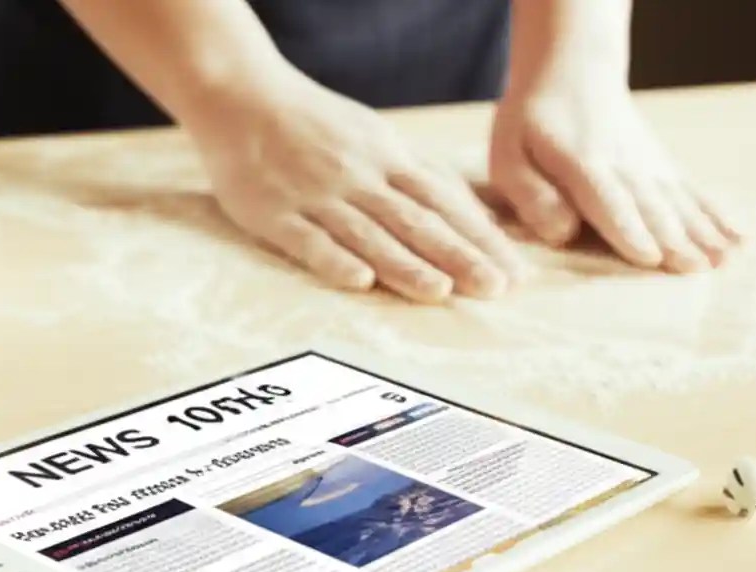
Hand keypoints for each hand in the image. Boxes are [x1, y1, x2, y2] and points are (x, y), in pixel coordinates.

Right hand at [186, 72, 525, 301]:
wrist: (241, 95)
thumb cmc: (315, 124)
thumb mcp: (376, 138)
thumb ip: (419, 177)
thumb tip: (474, 218)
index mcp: (387, 157)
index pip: (444, 201)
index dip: (480, 237)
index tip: (514, 271)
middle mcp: (358, 177)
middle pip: (415, 220)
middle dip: (457, 255)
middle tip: (494, 288)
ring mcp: (316, 195)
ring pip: (368, 233)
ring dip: (405, 264)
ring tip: (440, 292)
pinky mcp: (274, 213)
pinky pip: (307, 240)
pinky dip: (334, 260)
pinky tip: (359, 282)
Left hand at [489, 58, 741, 271]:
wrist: (572, 74)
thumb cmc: (531, 125)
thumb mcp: (509, 156)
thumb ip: (531, 195)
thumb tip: (562, 233)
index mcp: (580, 164)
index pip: (607, 200)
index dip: (627, 228)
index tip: (648, 256)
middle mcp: (623, 165)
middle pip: (650, 206)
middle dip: (673, 238)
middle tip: (695, 268)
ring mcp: (650, 166)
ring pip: (679, 202)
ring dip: (703, 232)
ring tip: (724, 260)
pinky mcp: (665, 169)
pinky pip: (695, 193)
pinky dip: (719, 216)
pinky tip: (741, 239)